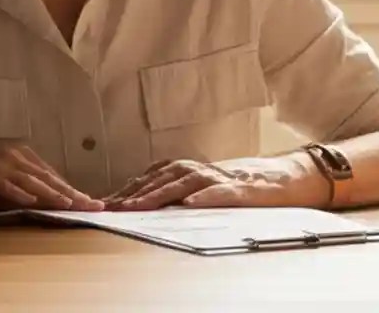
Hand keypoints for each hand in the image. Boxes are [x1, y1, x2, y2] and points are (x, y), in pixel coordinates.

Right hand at [0, 145, 102, 219]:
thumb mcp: (6, 198)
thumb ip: (29, 199)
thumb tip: (58, 208)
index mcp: (20, 158)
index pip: (52, 176)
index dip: (72, 190)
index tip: (91, 203)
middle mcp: (12, 156)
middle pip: (47, 177)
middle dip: (70, 193)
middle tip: (90, 205)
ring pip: (31, 180)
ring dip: (51, 194)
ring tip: (69, 205)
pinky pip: (6, 186)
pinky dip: (20, 195)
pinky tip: (32, 204)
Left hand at [103, 156, 327, 210]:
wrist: (275, 180)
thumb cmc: (232, 187)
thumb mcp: (196, 187)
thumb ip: (170, 191)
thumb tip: (133, 203)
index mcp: (182, 169)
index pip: (147, 180)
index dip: (125, 192)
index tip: (103, 206)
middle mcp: (195, 169)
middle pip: (158, 180)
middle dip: (133, 194)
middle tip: (111, 208)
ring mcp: (215, 178)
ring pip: (181, 183)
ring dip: (158, 194)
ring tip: (138, 206)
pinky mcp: (236, 191)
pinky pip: (217, 193)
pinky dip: (203, 196)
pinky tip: (190, 202)